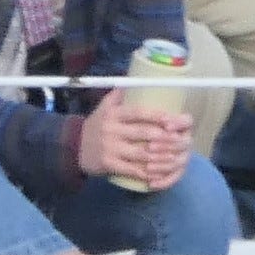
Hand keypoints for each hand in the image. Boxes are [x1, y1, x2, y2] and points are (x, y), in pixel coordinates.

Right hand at [78, 86, 193, 189]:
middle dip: (165, 138)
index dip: (158, 116)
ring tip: (175, 158)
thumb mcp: (104, 107)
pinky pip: (131, 169)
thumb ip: (118, 95)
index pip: (139, 112)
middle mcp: (112, 129)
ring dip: (160, 157)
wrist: (73, 147)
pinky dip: (146, 173)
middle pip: (143, 132)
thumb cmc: (95, 126)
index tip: (174, 120)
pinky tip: (158, 174)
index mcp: (114, 113)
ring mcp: (110, 147)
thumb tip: (134, 80)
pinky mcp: (108, 164)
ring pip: (141, 153)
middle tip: (182, 141)